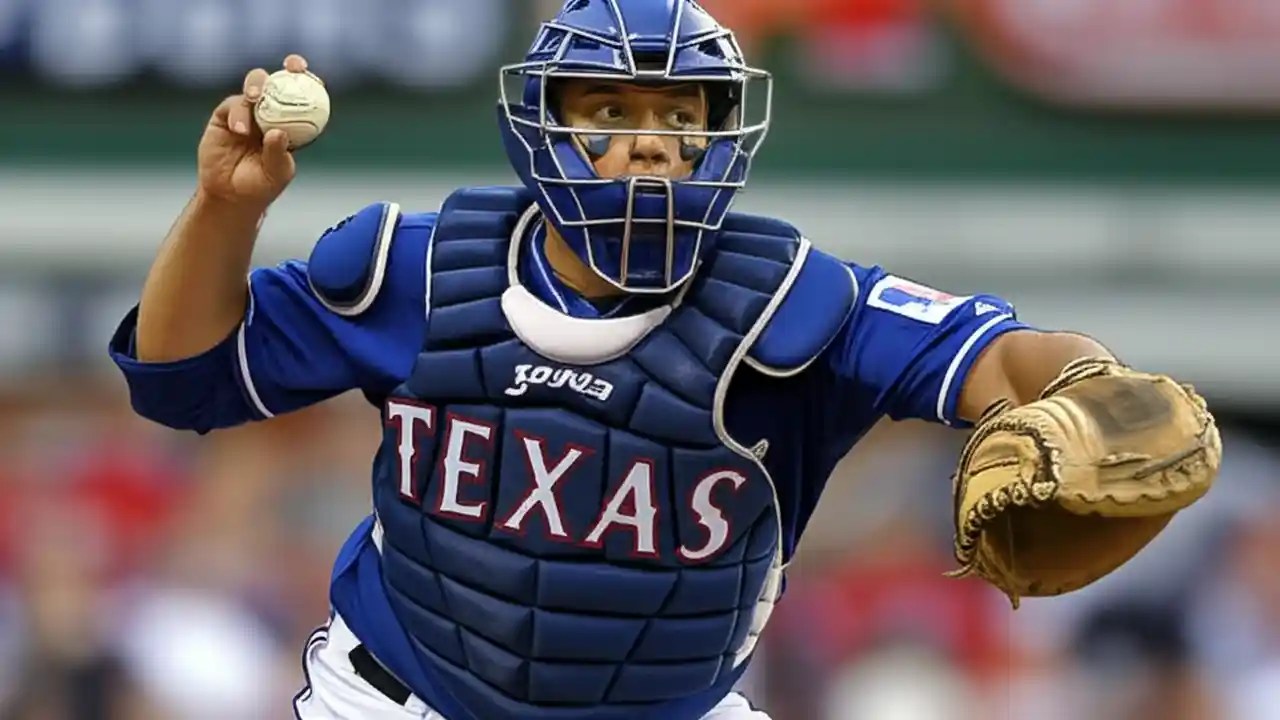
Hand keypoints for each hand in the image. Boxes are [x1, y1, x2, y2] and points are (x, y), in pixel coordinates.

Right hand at [197, 54, 312, 210]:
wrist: (230, 196)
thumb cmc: (261, 186)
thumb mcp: (277, 174)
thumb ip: (278, 154)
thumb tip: (278, 132)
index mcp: (291, 124)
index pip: (303, 98)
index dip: (309, 82)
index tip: (313, 74)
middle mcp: (271, 113)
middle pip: (280, 83)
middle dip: (288, 70)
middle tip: (292, 67)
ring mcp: (248, 113)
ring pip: (255, 87)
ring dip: (257, 87)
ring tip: (255, 98)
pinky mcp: (224, 117)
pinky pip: (232, 106)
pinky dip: (237, 114)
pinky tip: (239, 129)